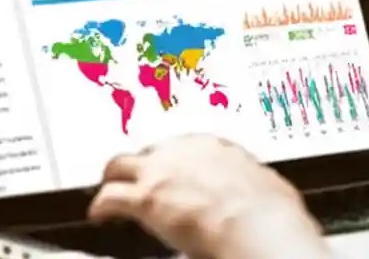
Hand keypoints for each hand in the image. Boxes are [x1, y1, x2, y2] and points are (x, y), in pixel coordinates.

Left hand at [89, 135, 326, 258]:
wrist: (255, 222)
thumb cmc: (268, 209)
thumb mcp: (265, 186)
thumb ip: (252, 186)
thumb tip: (262, 194)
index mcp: (215, 146)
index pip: (184, 147)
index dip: (174, 161)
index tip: (173, 172)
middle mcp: (185, 150)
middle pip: (149, 150)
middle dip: (141, 165)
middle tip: (137, 181)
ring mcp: (161, 171)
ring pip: (120, 165)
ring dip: (113, 179)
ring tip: (109, 192)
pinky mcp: (144, 197)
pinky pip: (110, 198)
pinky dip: (101, 207)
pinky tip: (99, 216)